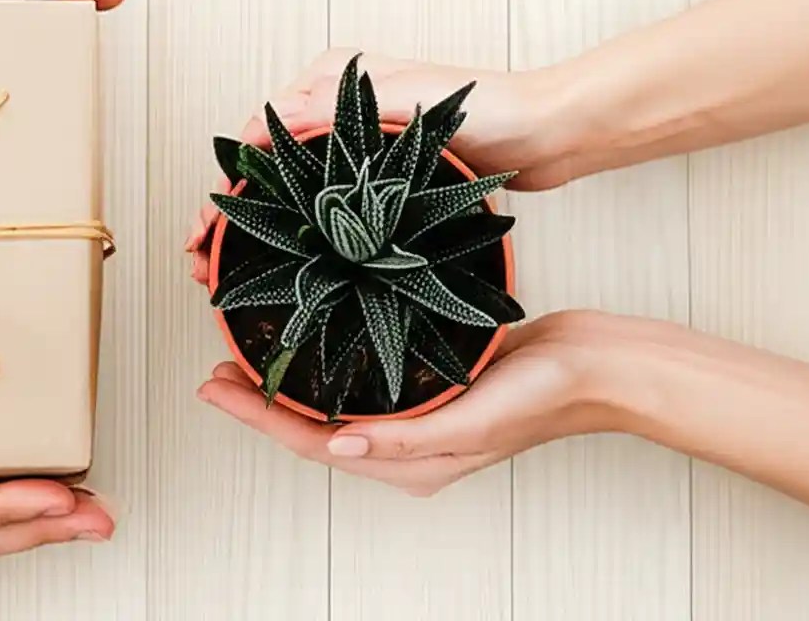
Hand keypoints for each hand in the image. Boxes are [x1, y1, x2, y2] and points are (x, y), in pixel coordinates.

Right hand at [184, 48, 574, 283]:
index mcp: (332, 84)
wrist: (548, 134)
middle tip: (201, 264)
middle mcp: (336, 112)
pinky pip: (323, 206)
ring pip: (286, 192)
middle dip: (226, 215)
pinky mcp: (379, 178)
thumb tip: (270, 121)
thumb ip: (338, 107)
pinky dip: (295, 234)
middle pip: (261, 168)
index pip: (255, 135)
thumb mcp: (406, 101)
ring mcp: (356, 148)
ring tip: (224, 273)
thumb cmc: (490, 110)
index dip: (223, 185)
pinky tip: (281, 263)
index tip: (203, 230)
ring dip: (254, 230)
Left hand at [195, 311, 629, 496]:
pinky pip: (360, 383)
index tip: (216, 389)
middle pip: (313, 429)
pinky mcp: (426, 385)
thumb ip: (404, 439)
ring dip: (287, 387)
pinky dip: (324, 367)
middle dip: (259, 404)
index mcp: (410, 464)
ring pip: (332, 407)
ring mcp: (416, 417)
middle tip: (215, 373)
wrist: (593, 364)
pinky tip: (309, 345)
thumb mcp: (471, 422)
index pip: (314, 446)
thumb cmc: (542, 396)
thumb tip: (338, 448)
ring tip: (246, 361)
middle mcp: (405, 446)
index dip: (258, 418)